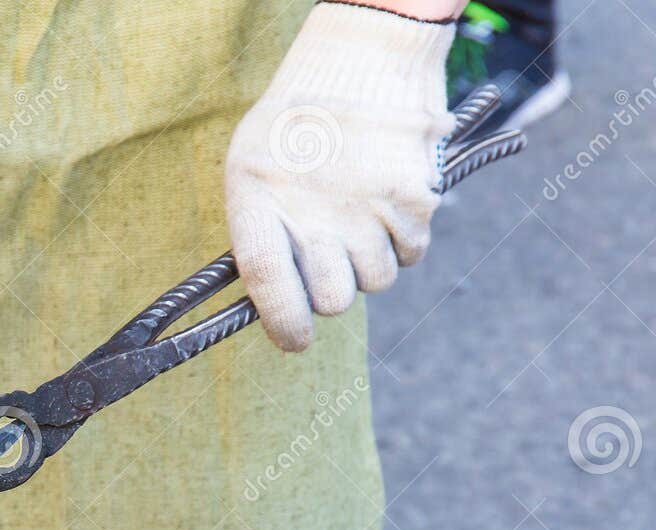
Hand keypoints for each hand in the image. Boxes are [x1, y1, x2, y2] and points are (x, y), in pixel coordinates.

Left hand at [224, 1, 458, 351]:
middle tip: (329, 260)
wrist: (363, 55)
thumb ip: (257, 233)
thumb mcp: (249, 169)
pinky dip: (402, 242)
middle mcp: (315, 210)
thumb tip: (272, 299)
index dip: (282, 325)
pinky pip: (412, 254)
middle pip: (331, 299)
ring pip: (374, 282)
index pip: (269, 286)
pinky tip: (385, 207)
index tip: (294, 341)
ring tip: (356, 223)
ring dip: (368, 266)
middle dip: (330, 292)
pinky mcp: (414, 198)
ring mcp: (367, 207)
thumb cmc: (297, 118)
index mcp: (259, 200)